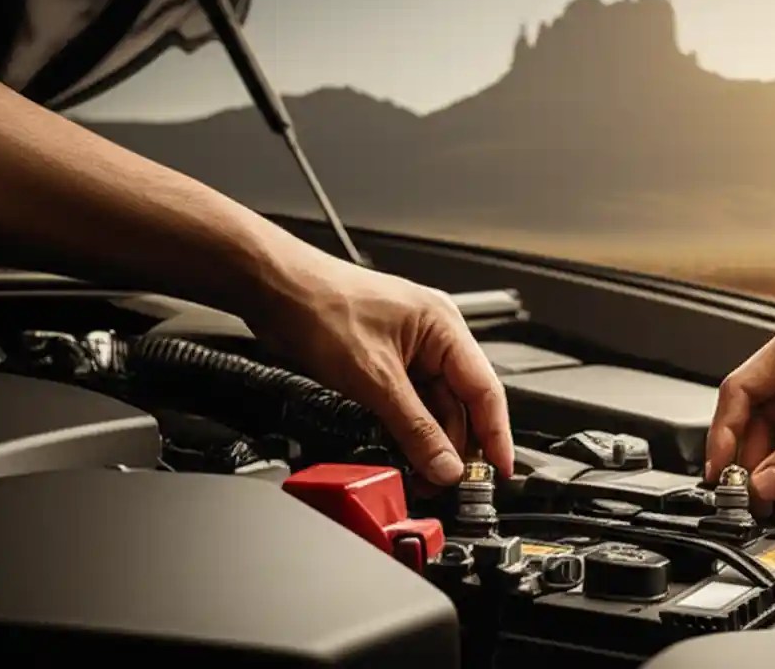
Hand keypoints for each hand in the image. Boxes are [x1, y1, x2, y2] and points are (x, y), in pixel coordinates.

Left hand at [252, 254, 512, 486]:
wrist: (274, 290)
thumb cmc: (321, 306)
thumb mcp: (375, 379)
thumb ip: (415, 429)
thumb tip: (445, 465)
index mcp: (445, 327)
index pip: (486, 390)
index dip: (496, 436)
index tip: (500, 472)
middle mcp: (433, 337)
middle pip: (461, 404)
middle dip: (456, 447)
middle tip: (449, 484)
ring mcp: (408, 350)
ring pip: (434, 407)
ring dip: (430, 443)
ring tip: (423, 476)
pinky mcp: (384, 363)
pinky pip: (409, 403)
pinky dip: (408, 431)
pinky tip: (404, 454)